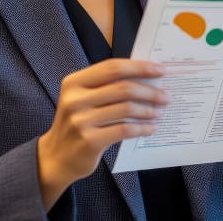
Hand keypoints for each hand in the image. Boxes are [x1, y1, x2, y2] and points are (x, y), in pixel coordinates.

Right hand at [37, 59, 167, 209]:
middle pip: (122, 87)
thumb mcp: (82, 99)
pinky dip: (141, 128)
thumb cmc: (77, 123)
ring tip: (159, 111)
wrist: (57, 157)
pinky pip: (124, 130)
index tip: (160, 69)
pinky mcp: (90, 141)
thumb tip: (145, 78)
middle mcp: (75, 99)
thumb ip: (106, 87)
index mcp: (74, 82)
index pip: (112, 67)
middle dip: (149, 90)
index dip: (139, 67)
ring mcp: (81, 120)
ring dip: (148, 109)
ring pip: (126, 108)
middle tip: (165, 95)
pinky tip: (150, 128)